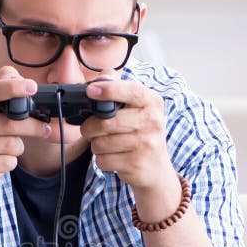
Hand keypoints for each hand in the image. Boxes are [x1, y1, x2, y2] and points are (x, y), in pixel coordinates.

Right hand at [0, 66, 51, 190]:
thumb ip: (2, 91)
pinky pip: (9, 162)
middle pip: (9, 122)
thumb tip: (20, 78)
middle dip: (32, 126)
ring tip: (6, 148)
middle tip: (44, 128)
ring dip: (17, 146)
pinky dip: (11, 161)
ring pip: (11, 144)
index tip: (32, 86)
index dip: (11, 88)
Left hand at [80, 77, 177, 193]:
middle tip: (89, 129)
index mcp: (153, 103)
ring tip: (106, 144)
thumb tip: (102, 76)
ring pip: (100, 143)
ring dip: (96, 145)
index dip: (109, 90)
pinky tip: (113, 157)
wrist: (156, 169)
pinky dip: (101, 160)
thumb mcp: (138, 109)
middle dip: (89, 127)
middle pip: (106, 122)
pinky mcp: (136, 164)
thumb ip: (120, 91)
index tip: (90, 90)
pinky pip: (103, 160)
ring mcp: (146, 144)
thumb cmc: (142, 135)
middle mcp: (153, 122)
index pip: (132, 91)